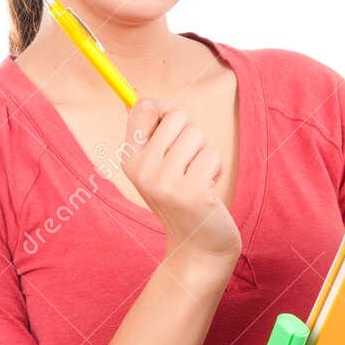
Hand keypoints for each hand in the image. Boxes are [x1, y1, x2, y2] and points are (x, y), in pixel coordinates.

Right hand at [123, 97, 240, 269]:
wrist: (197, 246)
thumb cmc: (182, 197)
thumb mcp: (158, 166)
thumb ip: (153, 134)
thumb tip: (146, 98)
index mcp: (129, 159)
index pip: (142, 107)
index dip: (164, 109)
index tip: (173, 129)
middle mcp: (142, 169)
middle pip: (176, 116)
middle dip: (191, 134)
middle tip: (188, 163)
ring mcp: (165, 182)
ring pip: (197, 135)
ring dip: (204, 154)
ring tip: (197, 178)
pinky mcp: (191, 191)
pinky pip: (212, 155)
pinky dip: (215, 169)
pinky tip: (206, 190)